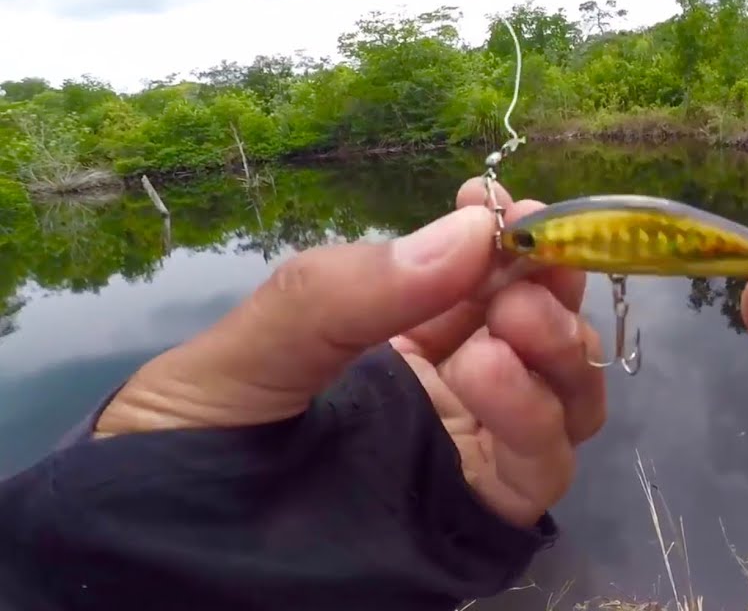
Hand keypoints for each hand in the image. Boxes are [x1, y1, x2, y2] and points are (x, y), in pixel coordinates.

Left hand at [93, 177, 604, 528]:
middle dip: (545, 280)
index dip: (493, 232)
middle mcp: (448, 385)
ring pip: (562, 388)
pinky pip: (545, 461)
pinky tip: (492, 374)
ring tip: (515, 317)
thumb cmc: (191, 443)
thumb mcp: (250, 349)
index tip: (494, 201)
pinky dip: (538, 412)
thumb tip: (468, 232)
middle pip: (536, 323)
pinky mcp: (485, 510)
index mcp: (395, 334)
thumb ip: (346, 292)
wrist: (168, 564)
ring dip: (558, 342)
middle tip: (531, 257)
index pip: (471, 274)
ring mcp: (473, 446)